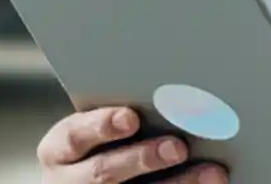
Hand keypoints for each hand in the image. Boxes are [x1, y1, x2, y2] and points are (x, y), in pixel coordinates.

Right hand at [37, 106, 228, 182]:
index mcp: (59, 150)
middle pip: (105, 172)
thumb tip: (173, 94)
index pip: (76, 136)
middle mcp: (69, 181)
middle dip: (144, 158)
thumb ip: (114, 118)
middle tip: (178, 146)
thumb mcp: (88, 133)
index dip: (103, 126)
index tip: (131, 117)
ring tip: (211, 173)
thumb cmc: (93, 147)